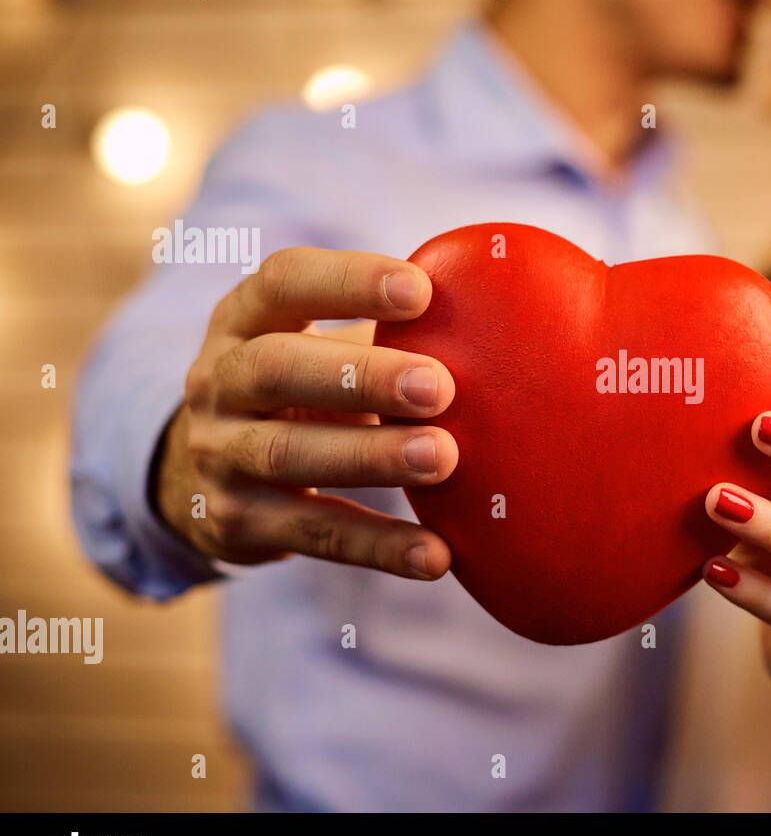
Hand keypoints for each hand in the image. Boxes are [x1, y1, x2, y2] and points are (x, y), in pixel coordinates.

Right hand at [152, 247, 457, 579]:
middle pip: (278, 368)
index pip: (284, 281)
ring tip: (443, 457)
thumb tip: (501, 323)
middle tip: (439, 387)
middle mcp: (218, 381)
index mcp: (245, 319)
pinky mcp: (236, 523)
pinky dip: (377, 546)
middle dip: (361, 376)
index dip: (348, 281)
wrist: (204, 475)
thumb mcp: (320, 347)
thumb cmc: (305, 389)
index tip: (421, 292)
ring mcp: (220, 454)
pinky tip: (434, 554)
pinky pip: (313, 534)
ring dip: (370, 456)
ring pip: (287, 453)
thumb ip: (386, 332)